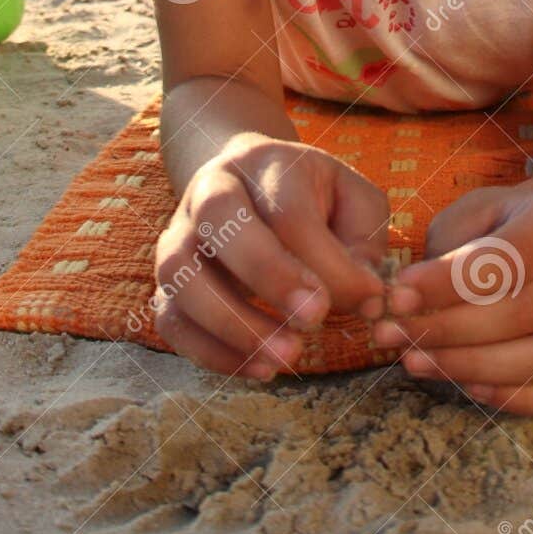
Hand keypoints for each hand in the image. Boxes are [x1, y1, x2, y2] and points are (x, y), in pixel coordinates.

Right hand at [153, 136, 387, 379]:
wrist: (247, 180)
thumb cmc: (311, 197)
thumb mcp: (351, 199)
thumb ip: (364, 241)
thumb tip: (366, 298)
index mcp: (265, 163)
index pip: (289, 210)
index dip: (328, 261)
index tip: (368, 300)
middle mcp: (211, 190)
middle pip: (219, 219)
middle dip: (267, 273)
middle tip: (314, 319)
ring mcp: (178, 234)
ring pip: (178, 272)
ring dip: (231, 323)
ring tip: (288, 357)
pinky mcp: (165, 282)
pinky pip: (169, 319)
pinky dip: (210, 352)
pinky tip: (260, 370)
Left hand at [369, 177, 532, 416]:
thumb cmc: (509, 221)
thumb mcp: (477, 209)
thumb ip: (450, 246)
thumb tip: (410, 298)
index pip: (512, 256)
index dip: (452, 281)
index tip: (401, 294)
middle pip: (526, 313)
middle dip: (452, 330)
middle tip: (396, 334)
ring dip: (472, 367)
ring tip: (416, 361)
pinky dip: (515, 397)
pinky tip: (468, 388)